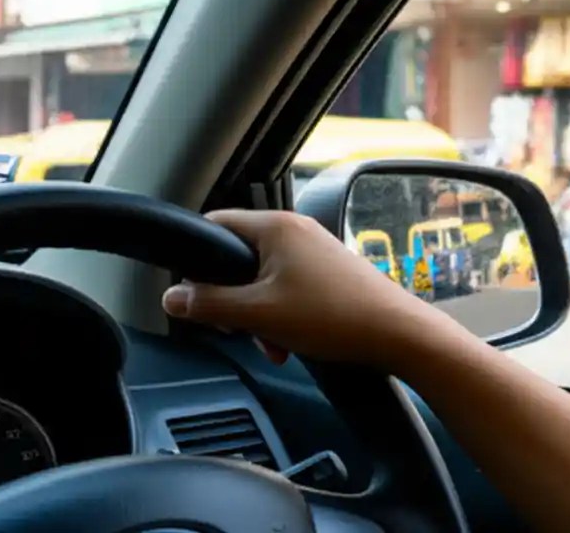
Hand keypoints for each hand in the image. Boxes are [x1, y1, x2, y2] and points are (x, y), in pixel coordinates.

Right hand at [163, 210, 426, 366]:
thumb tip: (171, 298)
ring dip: (258, 314)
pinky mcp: (329, 271)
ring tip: (272, 344)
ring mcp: (314, 249)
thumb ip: (209, 304)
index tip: (195, 295)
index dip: (196, 261)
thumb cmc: (334, 317)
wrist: (398, 334)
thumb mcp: (258, 314)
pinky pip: (288, 287)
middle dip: (232, 299)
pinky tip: (291, 343)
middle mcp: (294, 229)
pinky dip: (281, 314)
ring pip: (263, 278)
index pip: (213, 226)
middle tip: (238, 328)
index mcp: (274, 227)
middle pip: (237, 258)